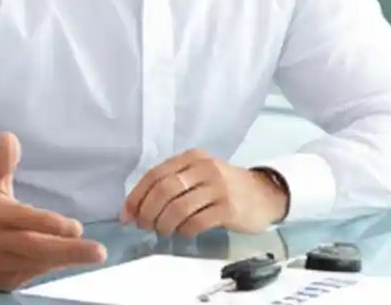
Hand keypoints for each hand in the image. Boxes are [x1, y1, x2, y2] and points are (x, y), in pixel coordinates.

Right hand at [0, 133, 106, 291]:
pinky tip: (72, 259)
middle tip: (99, 251)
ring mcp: (0, 264)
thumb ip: (2, 161)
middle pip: (35, 248)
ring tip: (94, 254)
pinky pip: (32, 275)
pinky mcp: (4, 280)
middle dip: (68, 251)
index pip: (24, 220)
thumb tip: (9, 137)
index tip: (77, 227)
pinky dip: (52, 268)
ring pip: (36, 264)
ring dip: (66, 260)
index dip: (49, 224)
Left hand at [121, 149, 288, 236]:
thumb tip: (134, 209)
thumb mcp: (199, 176)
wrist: (264, 194)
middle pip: (164, 191)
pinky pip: (196, 222)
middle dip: (148, 213)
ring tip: (164, 231)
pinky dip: (184, 231)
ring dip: (164, 225)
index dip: (137, 197)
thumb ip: (171, 185)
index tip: (127, 215)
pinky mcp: (228, 208)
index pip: (156, 175)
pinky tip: (185, 232)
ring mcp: (218, 188)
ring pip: (178, 208)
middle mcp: (205, 168)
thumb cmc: (224, 187)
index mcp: (192, 158)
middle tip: (145, 226)